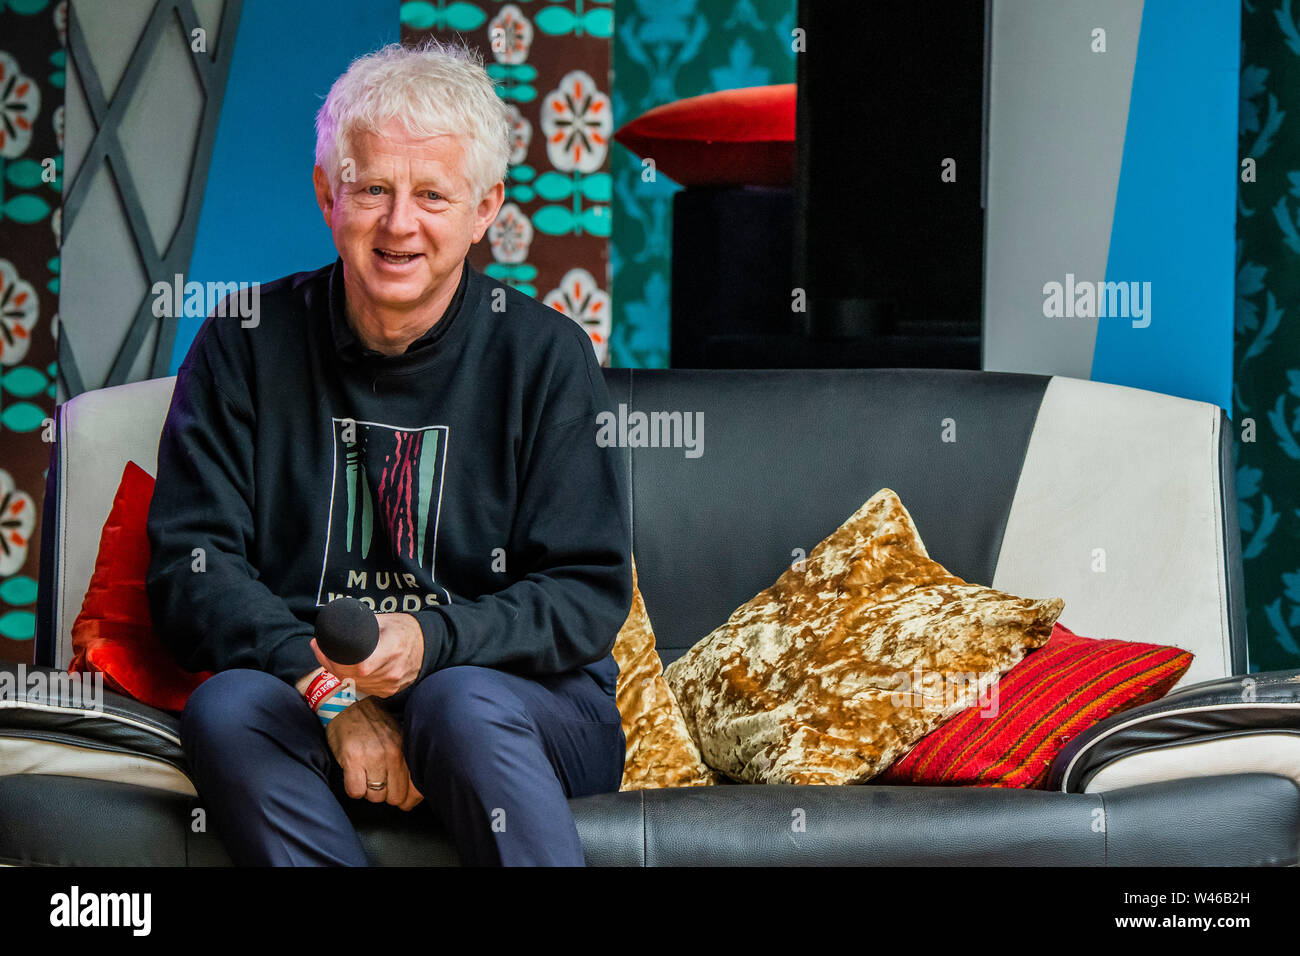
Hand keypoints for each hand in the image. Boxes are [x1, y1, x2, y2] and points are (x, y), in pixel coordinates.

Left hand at [311, 611, 423, 697]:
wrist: (429, 645)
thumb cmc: (405, 628)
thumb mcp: (385, 619)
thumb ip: (361, 623)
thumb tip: (335, 622)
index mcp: (392, 648)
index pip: (360, 665)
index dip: (336, 659)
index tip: (321, 645)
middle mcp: (393, 670)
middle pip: (351, 675)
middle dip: (329, 662)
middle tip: (318, 646)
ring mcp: (391, 684)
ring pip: (353, 683)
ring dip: (336, 671)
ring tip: (326, 655)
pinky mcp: (389, 691)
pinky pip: (362, 687)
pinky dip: (349, 679)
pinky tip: (343, 668)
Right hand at [324, 695, 423, 810]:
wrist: (347, 704)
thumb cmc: (372, 723)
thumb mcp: (396, 736)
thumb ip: (405, 759)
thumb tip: (414, 791)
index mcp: (405, 749)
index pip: (416, 787)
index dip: (409, 800)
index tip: (405, 803)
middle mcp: (392, 753)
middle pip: (394, 797)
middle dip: (386, 795)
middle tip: (378, 783)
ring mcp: (372, 756)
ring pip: (375, 796)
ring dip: (368, 791)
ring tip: (365, 775)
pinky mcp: (352, 759)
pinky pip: (356, 791)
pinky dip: (354, 789)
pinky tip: (354, 776)